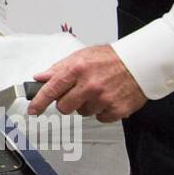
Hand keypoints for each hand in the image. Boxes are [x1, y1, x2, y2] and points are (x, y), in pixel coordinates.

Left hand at [28, 44, 147, 122]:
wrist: (140, 62)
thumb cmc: (111, 58)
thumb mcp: (80, 56)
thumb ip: (58, 68)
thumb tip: (40, 78)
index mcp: (77, 69)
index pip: (51, 90)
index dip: (39, 102)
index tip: (33, 110)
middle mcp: (89, 85)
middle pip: (64, 107)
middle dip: (67, 102)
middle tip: (77, 92)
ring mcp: (103, 99)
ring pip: (82, 113)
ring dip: (86, 105)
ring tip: (97, 91)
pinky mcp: (116, 110)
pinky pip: (100, 118)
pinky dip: (102, 110)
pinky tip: (108, 98)